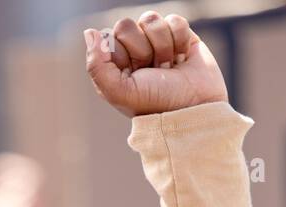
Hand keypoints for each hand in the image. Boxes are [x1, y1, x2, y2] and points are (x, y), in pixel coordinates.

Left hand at [84, 11, 227, 117]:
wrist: (195, 107)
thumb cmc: (155, 103)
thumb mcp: (119, 91)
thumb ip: (97, 66)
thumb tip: (90, 32)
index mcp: (115, 64)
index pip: (110, 36)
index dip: (123, 52)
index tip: (134, 74)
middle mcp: (133, 51)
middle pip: (127, 25)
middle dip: (142, 49)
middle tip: (153, 71)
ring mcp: (157, 42)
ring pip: (151, 19)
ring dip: (163, 46)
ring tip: (169, 67)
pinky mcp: (180, 36)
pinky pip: (175, 20)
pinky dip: (180, 40)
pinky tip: (182, 58)